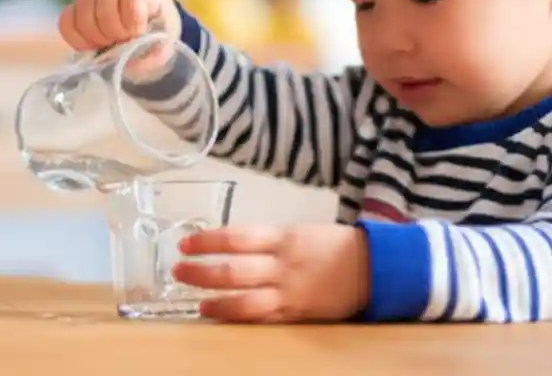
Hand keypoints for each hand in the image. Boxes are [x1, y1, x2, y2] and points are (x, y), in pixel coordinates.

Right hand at [58, 0, 180, 51]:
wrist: (144, 22)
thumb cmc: (156, 26)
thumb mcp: (166, 38)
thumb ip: (156, 51)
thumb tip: (130, 62)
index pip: (131, 0)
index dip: (132, 24)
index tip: (138, 34)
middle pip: (104, 9)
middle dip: (114, 33)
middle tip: (123, 42)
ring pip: (82, 16)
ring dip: (96, 38)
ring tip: (109, 44)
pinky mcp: (74, 6)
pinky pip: (66, 22)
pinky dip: (77, 39)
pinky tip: (92, 46)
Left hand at [173, 224, 369, 322]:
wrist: (373, 268)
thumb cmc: (333, 245)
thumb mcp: (300, 232)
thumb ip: (268, 241)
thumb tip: (229, 246)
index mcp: (284, 238)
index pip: (237, 237)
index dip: (208, 241)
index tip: (185, 243)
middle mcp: (283, 265)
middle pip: (234, 270)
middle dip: (202, 272)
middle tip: (178, 271)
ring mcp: (289, 292)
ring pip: (244, 301)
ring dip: (216, 302)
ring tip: (197, 303)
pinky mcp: (296, 313)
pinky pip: (262, 318)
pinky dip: (239, 318)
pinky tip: (222, 317)